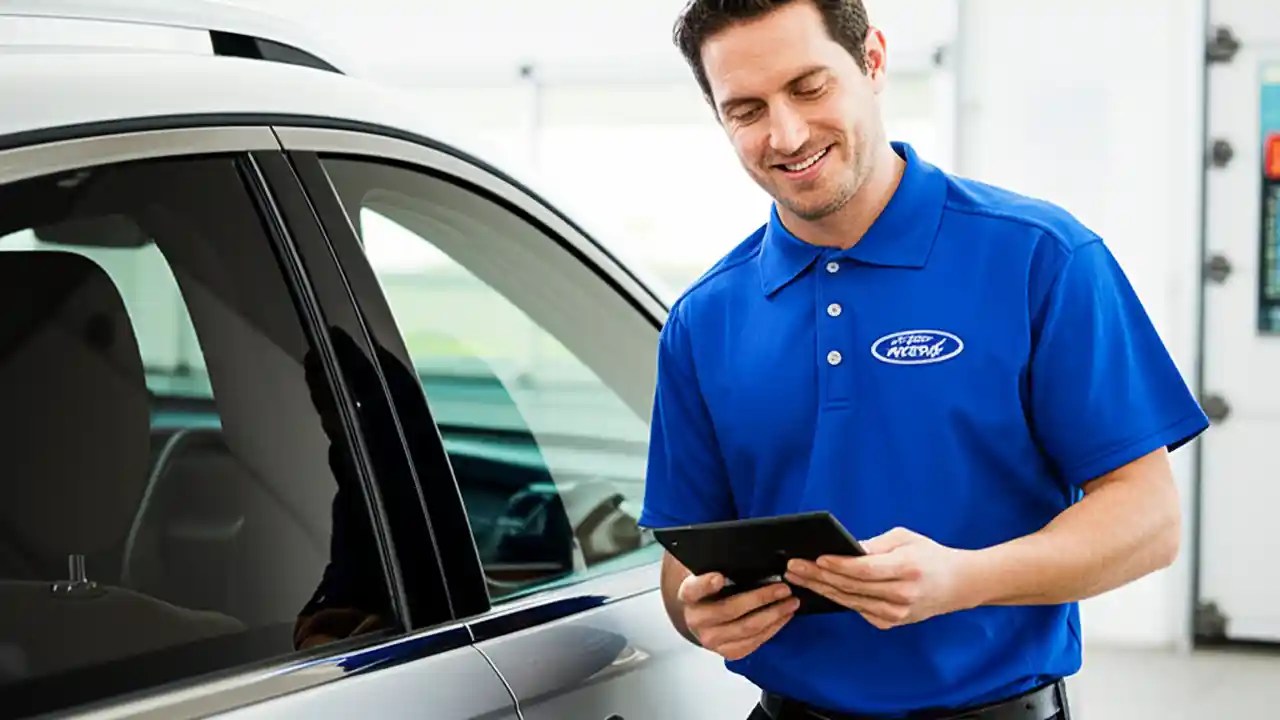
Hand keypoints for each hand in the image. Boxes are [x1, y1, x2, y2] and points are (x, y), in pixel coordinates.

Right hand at [678, 572, 800, 659]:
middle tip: (783, 589)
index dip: (705, 584)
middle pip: (730, 609)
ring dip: (774, 615)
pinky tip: (783, 617)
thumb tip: (748, 559)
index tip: (718, 577)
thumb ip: (721, 568)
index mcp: (688, 595)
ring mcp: (711, 639)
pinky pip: (754, 642)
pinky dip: (772, 629)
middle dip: (761, 598)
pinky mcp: (726, 653)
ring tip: (791, 602)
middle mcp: (696, 620)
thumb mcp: (709, 574)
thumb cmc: (712, 591)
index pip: (693, 589)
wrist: (703, 617)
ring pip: (747, 628)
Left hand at [784, 527, 976, 629]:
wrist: (959, 585)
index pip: (864, 570)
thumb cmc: (930, 556)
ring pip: (850, 601)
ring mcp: (896, 614)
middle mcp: (901, 596)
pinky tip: (818, 589)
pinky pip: (858, 609)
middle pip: (851, 587)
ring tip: (798, 577)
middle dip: (818, 576)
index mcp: (907, 570)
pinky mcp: (891, 623)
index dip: (838, 565)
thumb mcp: (905, 538)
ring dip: (821, 589)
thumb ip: (874, 545)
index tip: (815, 557)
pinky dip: (838, 598)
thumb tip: (844, 549)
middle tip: (793, 567)